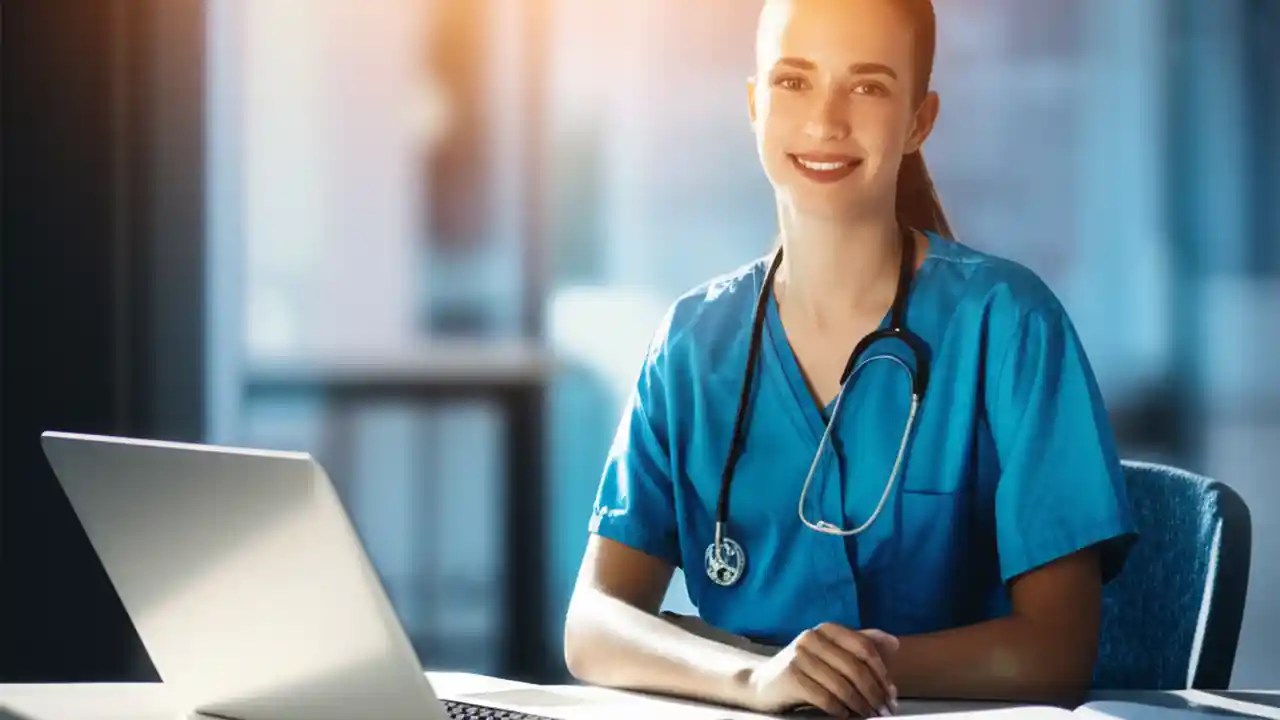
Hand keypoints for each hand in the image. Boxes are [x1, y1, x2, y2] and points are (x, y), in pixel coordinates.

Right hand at [744, 624, 898, 717]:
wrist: (763, 684)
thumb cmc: (806, 671)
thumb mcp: (832, 654)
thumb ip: (861, 646)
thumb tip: (895, 643)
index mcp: (827, 629)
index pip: (864, 648)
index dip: (882, 673)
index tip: (892, 694)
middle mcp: (812, 637)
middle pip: (856, 668)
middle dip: (875, 693)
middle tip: (885, 711)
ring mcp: (799, 656)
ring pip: (842, 685)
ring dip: (860, 705)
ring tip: (868, 716)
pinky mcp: (790, 676)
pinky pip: (825, 697)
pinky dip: (840, 710)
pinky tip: (845, 715)